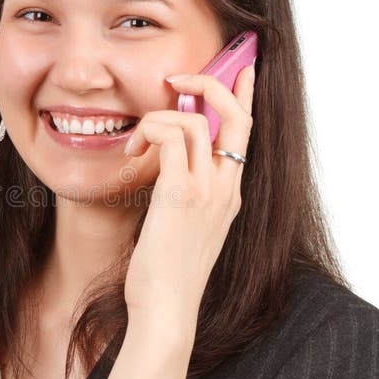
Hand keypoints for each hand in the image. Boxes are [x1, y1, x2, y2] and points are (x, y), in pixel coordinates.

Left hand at [122, 64, 255, 331]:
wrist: (166, 309)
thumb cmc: (168, 273)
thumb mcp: (186, 228)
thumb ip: (186, 194)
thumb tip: (165, 164)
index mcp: (230, 194)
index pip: (247, 133)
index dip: (246, 95)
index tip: (243, 69)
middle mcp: (226, 188)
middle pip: (236, 116)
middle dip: (209, 85)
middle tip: (178, 80)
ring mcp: (206, 191)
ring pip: (194, 123)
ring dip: (159, 118)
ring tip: (135, 142)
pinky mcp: (179, 195)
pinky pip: (170, 139)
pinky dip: (149, 132)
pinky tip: (131, 152)